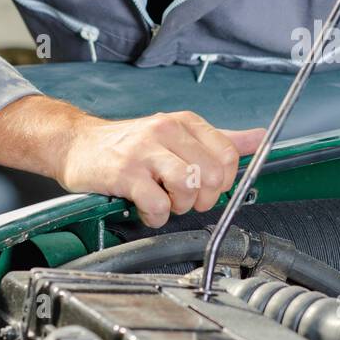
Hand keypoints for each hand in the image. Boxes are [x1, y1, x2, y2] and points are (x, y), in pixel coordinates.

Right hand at [56, 109, 265, 227]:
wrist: (78, 145)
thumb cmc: (130, 145)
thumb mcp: (179, 134)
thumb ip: (222, 139)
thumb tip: (261, 138)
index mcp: (186, 123)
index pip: (229, 155)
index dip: (222, 182)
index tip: (205, 188)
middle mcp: (167, 131)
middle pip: (212, 176)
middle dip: (201, 199)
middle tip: (183, 198)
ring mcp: (145, 151)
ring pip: (188, 188)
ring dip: (179, 207)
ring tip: (164, 202)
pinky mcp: (125, 173)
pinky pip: (158, 205)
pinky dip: (156, 216)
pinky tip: (146, 208)